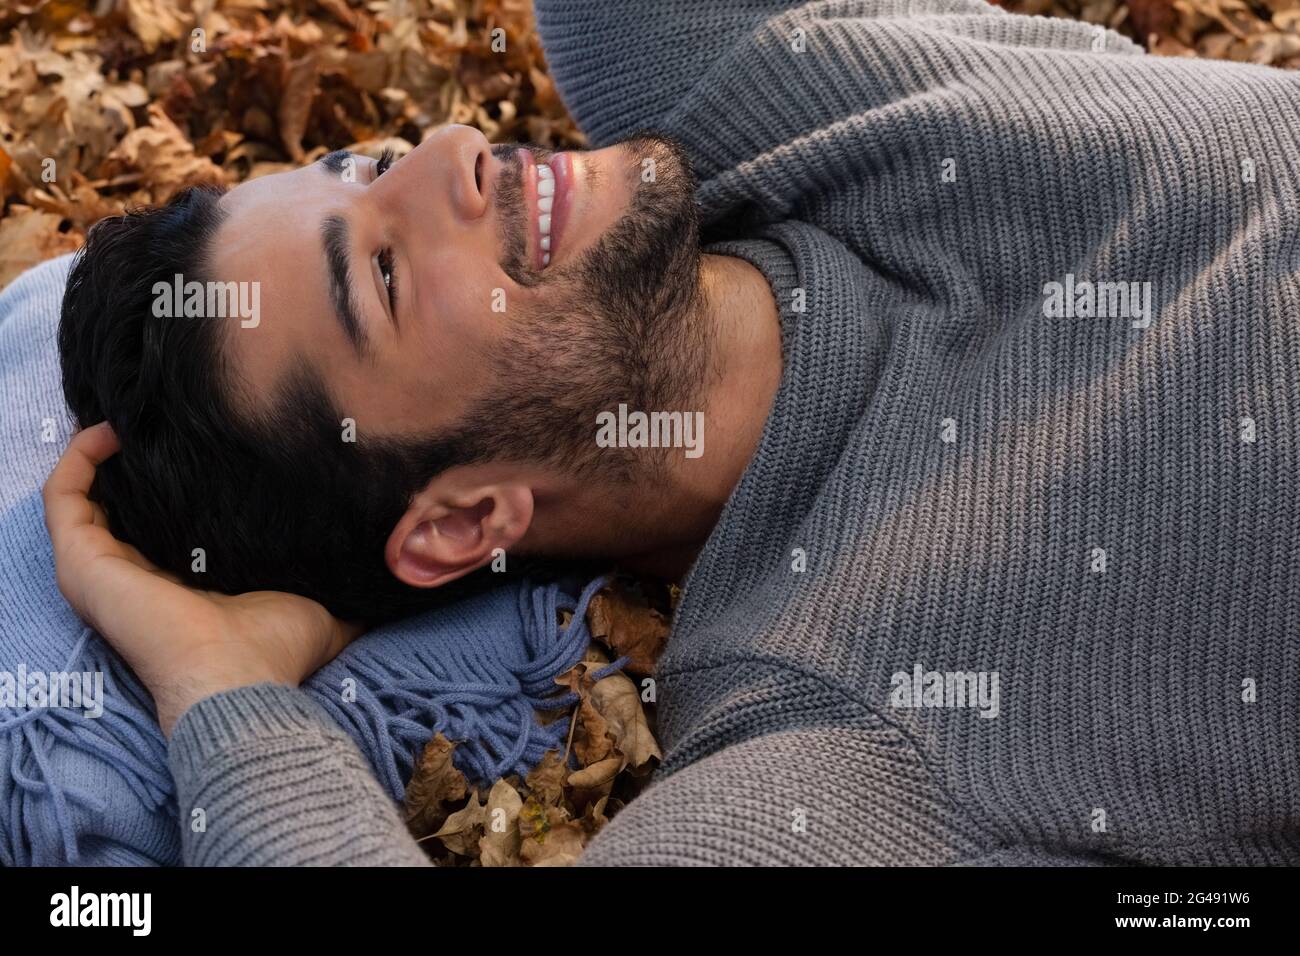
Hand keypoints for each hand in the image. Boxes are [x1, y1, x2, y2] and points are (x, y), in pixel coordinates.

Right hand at [43, 422, 362, 734]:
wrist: (241, 679)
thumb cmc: (276, 650)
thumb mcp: (323, 607)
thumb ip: (342, 585)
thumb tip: (387, 565)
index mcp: (179, 583)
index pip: (167, 522)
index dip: (178, 481)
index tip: (206, 438)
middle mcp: (134, 575)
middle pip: (122, 504)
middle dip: (140, 457)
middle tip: (171, 416)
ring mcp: (101, 569)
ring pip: (83, 496)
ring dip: (102, 450)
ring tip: (138, 412)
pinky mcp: (82, 561)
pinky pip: (62, 497)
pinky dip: (80, 457)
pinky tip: (113, 428)